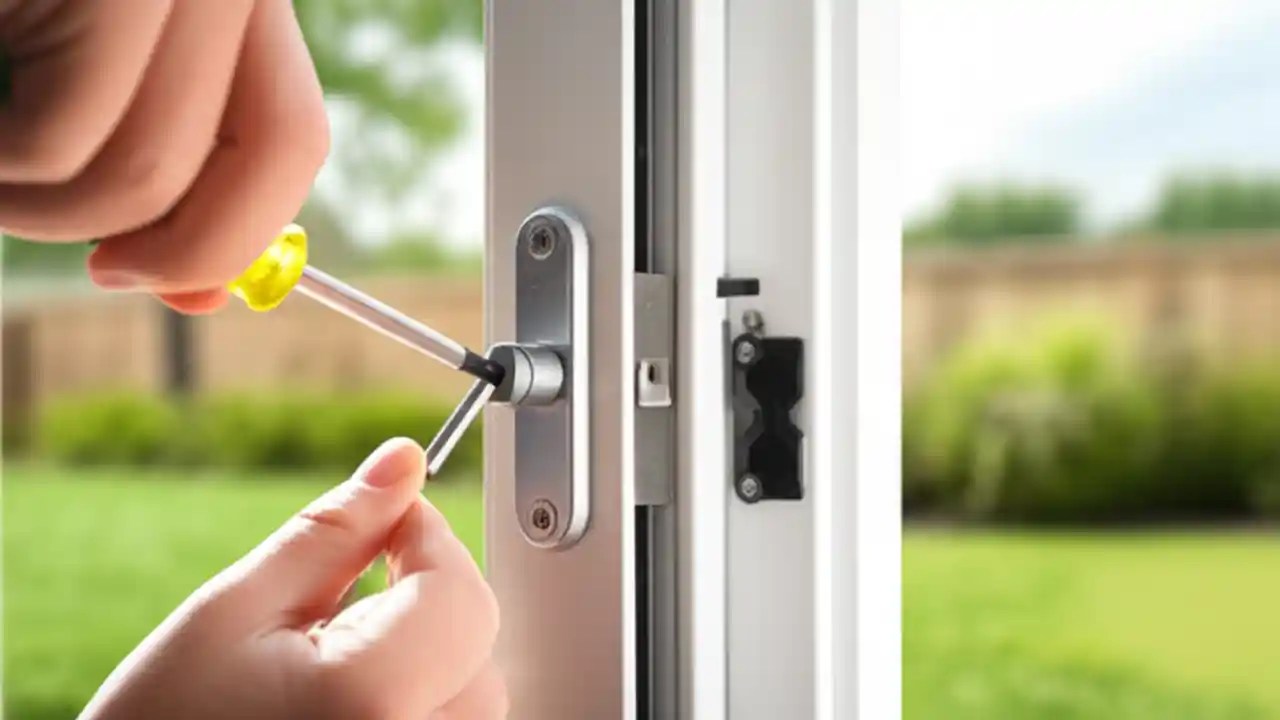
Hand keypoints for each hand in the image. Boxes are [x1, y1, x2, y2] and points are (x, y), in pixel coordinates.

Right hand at [0, 0, 328, 313]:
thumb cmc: (0, 33)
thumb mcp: (78, 93)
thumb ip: (156, 181)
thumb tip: (201, 297)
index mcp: (228, 1)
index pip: (293, 135)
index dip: (234, 228)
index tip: (141, 270)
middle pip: (266, 155)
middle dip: (162, 246)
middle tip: (65, 243)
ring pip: (150, 171)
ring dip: (42, 210)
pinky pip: (60, 138)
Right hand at [79, 439, 505, 719]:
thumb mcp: (234, 611)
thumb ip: (331, 532)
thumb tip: (402, 460)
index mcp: (371, 700)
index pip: (458, 590)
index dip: (425, 537)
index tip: (384, 519)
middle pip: (476, 640)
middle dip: (424, 593)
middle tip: (342, 596)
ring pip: (473, 687)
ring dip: (424, 649)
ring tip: (332, 661)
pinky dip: (420, 693)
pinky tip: (349, 699)